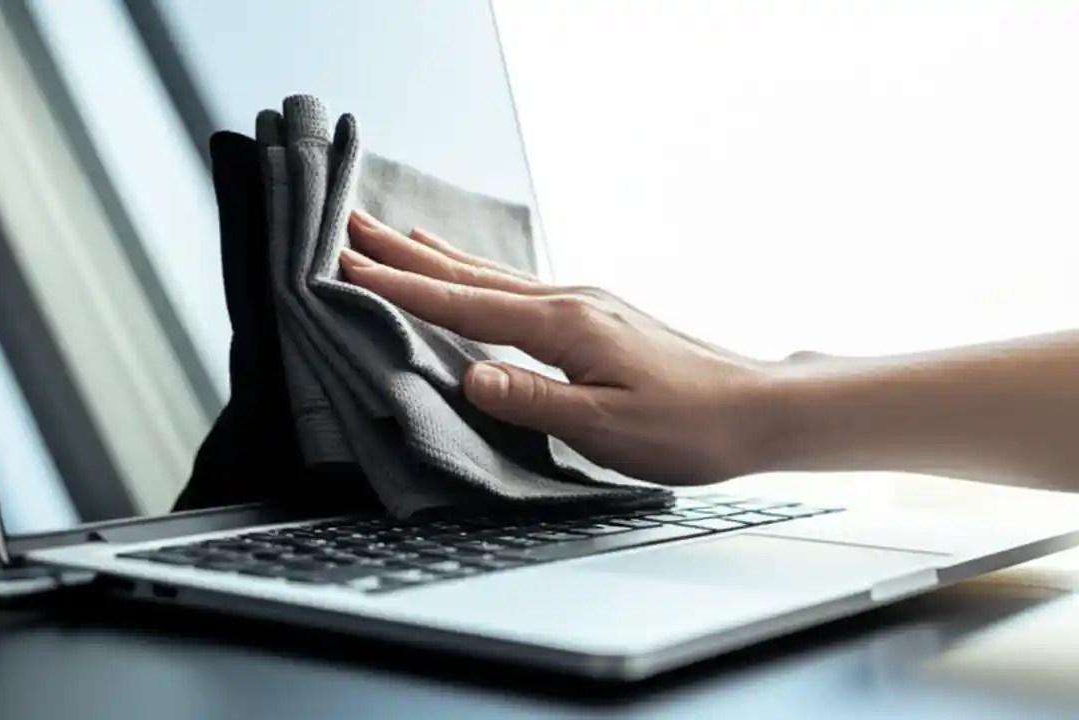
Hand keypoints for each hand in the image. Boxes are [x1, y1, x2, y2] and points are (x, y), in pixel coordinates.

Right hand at [341, 210, 779, 484]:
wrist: (756, 407)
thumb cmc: (687, 425)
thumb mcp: (607, 427)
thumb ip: (533, 401)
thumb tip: (467, 376)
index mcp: (563, 324)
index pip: (464, 304)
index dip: (402, 288)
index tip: (349, 265)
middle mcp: (568, 301)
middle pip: (469, 273)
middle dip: (405, 253)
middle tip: (352, 225)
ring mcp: (582, 303)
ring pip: (491, 274)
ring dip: (437, 256)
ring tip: (395, 234)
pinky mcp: (592, 317)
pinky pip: (516, 287)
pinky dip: (478, 274)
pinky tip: (471, 273)